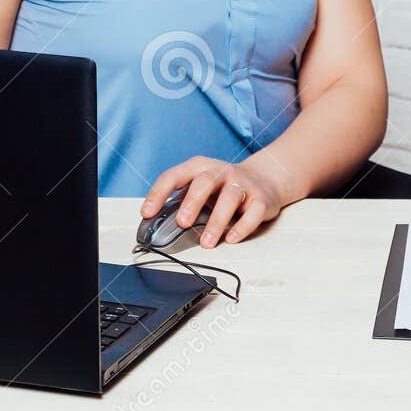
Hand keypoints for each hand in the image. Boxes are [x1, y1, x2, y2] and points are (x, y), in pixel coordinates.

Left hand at [140, 156, 284, 247]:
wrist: (264, 179)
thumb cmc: (223, 187)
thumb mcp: (200, 186)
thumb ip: (182, 199)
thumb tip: (157, 223)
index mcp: (200, 167)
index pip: (175, 175)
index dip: (159, 193)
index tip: (147, 213)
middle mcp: (222, 172)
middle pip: (205, 181)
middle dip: (192, 202)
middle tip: (182, 223)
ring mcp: (243, 184)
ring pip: (230, 197)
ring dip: (217, 221)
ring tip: (206, 242)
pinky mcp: (261, 199)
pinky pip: (253, 212)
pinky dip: (242, 227)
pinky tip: (232, 238)